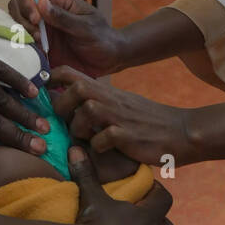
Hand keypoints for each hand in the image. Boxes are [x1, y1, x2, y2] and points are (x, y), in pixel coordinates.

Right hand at [8, 0, 125, 77]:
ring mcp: (41, 30)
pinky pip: (23, 43)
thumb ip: (63, 17)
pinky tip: (36, 55)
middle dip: (22, 19)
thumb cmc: (101, 38)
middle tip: (38, 36)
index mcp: (57, 1)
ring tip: (40, 46)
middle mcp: (45, 13)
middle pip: (17, 5)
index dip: (26, 1)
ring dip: (22, 33)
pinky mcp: (40, 47)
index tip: (36, 20)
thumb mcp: (85, 27)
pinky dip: (23, 47)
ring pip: (16, 23)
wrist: (109, 60)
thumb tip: (40, 1)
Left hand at [49, 68, 188, 167]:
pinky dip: (97, 146)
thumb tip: (69, 106)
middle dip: (62, 105)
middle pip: (78, 88)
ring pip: (88, 110)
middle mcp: (112, 100)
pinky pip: (104, 138)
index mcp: (107, 92)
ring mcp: (121, 117)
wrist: (181, 132)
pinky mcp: (130, 136)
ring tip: (82, 139)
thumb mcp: (121, 104)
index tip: (43, 92)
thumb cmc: (147, 121)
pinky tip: (102, 150)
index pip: (73, 74)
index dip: (52, 78)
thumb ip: (98, 102)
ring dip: (78, 127)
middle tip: (63, 122)